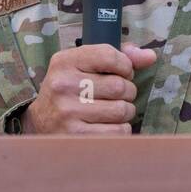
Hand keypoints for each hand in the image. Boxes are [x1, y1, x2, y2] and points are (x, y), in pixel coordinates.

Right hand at [21, 42, 156, 134]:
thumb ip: (119, 56)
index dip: (125, 65)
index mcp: (64, 61)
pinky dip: (121, 129)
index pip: (109, 55)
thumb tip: (150, 56)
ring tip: (114, 110)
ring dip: (126, 111)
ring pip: (121, 110)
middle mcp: (63, 85)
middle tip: (119, 95)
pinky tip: (109, 125)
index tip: (123, 73)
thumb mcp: (85, 65)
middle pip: (119, 86)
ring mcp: (67, 112)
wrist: (40, 122)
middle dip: (128, 91)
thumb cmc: (71, 89)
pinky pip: (118, 132)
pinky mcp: (75, 136)